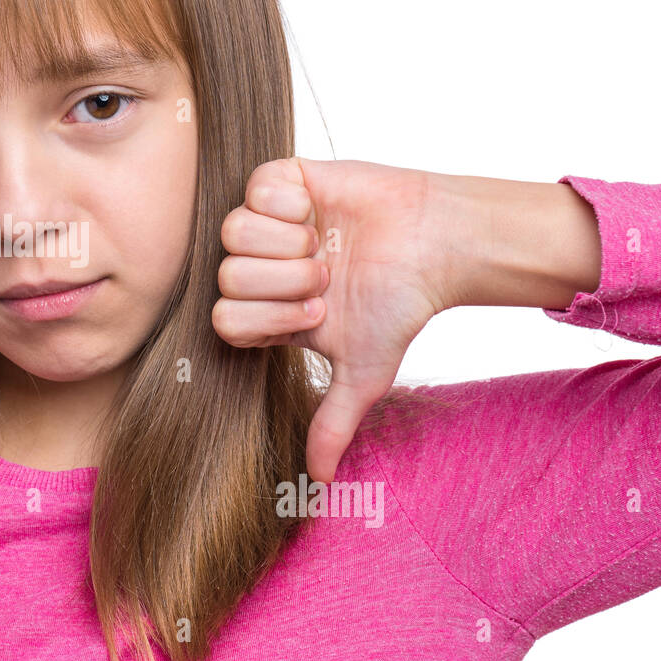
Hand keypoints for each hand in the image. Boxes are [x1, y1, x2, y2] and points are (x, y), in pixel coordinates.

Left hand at [214, 157, 454, 483]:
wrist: (436, 245)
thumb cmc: (398, 306)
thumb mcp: (363, 372)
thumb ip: (334, 422)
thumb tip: (321, 480)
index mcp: (261, 311)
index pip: (224, 319)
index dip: (270, 318)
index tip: (317, 313)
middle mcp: (254, 266)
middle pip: (227, 276)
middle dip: (286, 282)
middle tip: (326, 277)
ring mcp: (264, 222)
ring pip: (234, 231)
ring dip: (290, 243)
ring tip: (325, 245)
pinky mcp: (279, 180)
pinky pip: (255, 188)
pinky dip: (291, 202)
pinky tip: (319, 209)